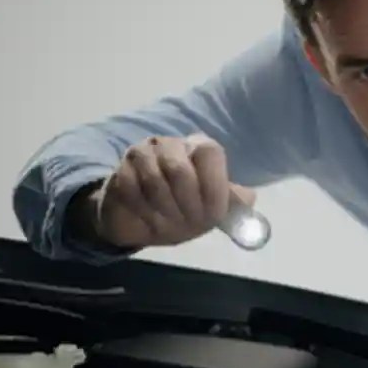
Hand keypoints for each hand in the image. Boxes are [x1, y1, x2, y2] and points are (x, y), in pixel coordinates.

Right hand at [86, 134, 254, 248]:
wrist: (143, 223)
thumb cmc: (185, 211)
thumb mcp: (215, 211)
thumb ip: (235, 203)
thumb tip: (247, 199)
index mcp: (200, 148)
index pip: (211, 153)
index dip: (214, 186)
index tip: (214, 215)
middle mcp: (172, 144)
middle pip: (180, 170)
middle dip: (188, 205)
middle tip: (190, 224)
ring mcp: (143, 154)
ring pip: (154, 180)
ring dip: (165, 211)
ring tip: (170, 223)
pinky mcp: (120, 171)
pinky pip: (131, 190)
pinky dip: (144, 212)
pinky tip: (150, 219)